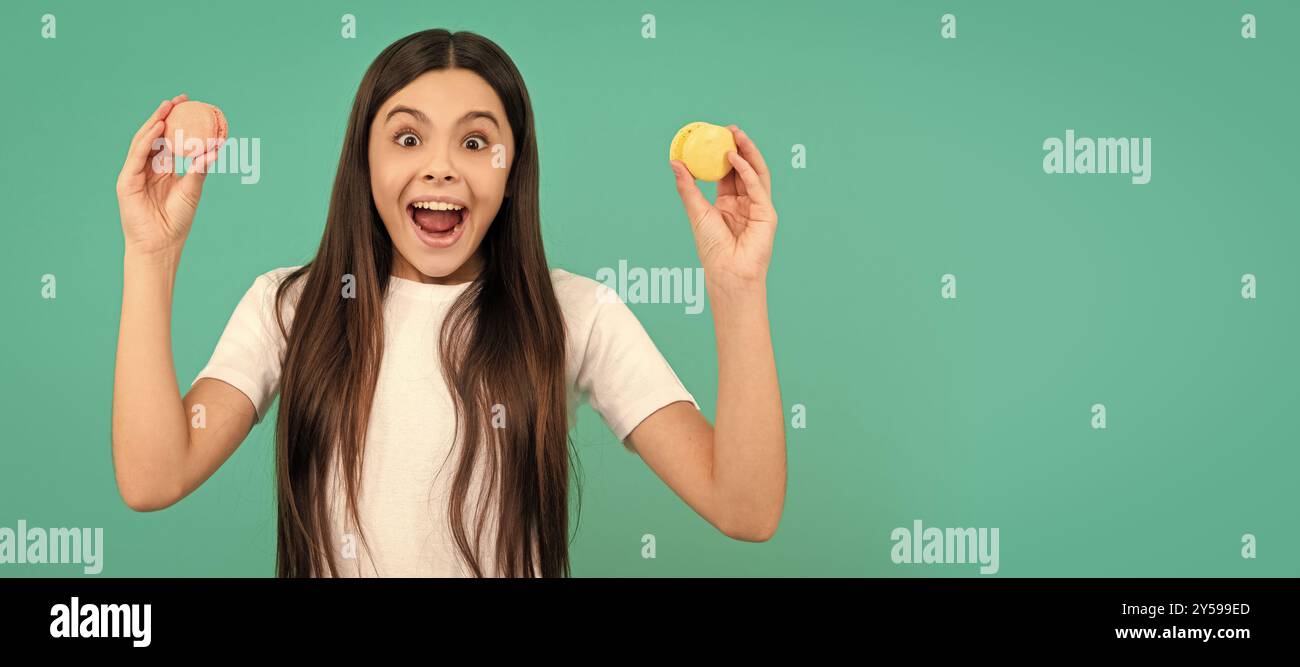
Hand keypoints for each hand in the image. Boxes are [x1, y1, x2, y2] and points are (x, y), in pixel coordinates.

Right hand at [115, 93, 220, 259]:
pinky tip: (158, 128)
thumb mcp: (192, 190)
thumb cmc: (177, 220)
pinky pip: (136, 156)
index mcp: (163, 170)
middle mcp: (148, 168)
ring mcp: (135, 173)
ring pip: (144, 141)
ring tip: (168, 108)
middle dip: (165, 115)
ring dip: (154, 123)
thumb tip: (216, 149)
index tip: (191, 105)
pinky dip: (147, 141)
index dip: (178, 122)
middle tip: (179, 99)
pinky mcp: (126, 181)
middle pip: (155, 136)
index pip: (169, 140)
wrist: (161, 243)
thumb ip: (200, 169)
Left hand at [670, 125, 777, 290]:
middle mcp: (745, 203)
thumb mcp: (696, 212)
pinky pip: (757, 186)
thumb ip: (688, 187)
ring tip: (736, 135)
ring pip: (756, 173)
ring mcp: (758, 207)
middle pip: (744, 169)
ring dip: (747, 152)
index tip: (713, 137)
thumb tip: (675, 162)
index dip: (722, 154)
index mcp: (728, 203)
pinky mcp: (766, 213)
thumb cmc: (712, 248)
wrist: (726, 272)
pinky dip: (746, 171)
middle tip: (728, 130)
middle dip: (739, 147)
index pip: (728, 173)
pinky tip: (734, 158)